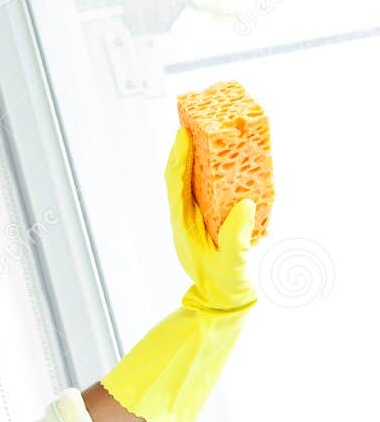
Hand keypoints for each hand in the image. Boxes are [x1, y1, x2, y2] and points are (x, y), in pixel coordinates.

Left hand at [165, 125, 257, 312]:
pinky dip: (211, 169)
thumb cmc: (226, 286)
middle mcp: (186, 219)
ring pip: (191, 180)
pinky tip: (222, 153)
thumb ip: (237, 238)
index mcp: (185, 228)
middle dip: (184, 148)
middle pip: (180, 177)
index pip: (176, 188)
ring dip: (197, 154)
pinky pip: (205, 188)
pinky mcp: (208, 219)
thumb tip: (246, 204)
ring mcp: (195, 219)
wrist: (222, 302)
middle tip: (192, 119)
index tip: (182, 135)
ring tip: (204, 127)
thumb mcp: (232, 264)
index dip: (178, 160)